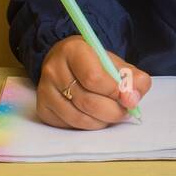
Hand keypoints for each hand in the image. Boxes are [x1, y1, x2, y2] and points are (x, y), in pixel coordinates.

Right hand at [37, 36, 151, 128]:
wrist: (68, 63)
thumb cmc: (95, 63)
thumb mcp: (116, 63)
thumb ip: (133, 78)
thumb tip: (132, 100)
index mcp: (73, 50)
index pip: (94, 78)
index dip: (115, 92)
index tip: (129, 98)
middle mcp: (54, 69)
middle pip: (87, 101)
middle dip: (112, 112)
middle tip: (125, 111)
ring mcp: (45, 91)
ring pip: (78, 118)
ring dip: (102, 121)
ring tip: (112, 114)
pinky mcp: (42, 109)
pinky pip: (69, 126)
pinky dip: (88, 126)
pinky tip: (95, 116)